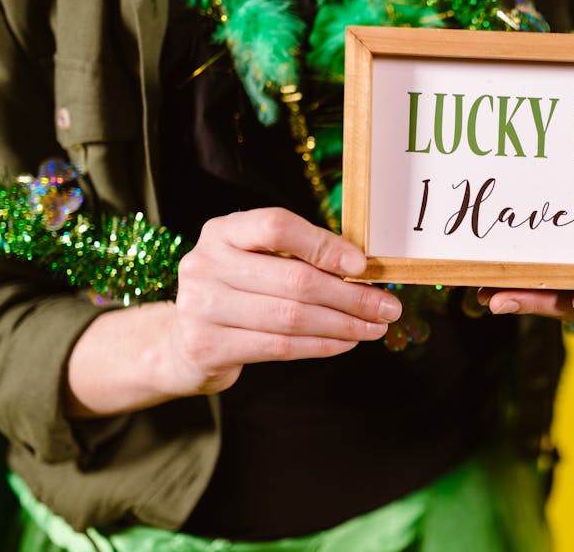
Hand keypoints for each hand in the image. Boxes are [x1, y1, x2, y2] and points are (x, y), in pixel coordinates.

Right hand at [165, 208, 400, 394]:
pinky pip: (279, 347)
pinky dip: (321, 345)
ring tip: (374, 327)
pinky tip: (346, 341)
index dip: (324, 245)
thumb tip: (366, 269)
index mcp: (223, 232)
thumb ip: (302, 256)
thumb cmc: (239, 292)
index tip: (362, 266)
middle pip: (293, 280)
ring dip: (344, 324)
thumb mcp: (260, 261)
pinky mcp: (207, 345)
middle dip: (351, 296)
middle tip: (388, 307)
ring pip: (291, 318)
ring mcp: (200, 306)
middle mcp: (205, 264)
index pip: (276, 226)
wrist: (186, 341)